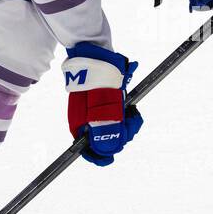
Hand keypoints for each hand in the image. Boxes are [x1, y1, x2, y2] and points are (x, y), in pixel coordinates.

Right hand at [62, 43, 142, 165]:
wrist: (98, 56)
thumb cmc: (99, 82)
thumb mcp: (104, 109)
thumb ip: (107, 130)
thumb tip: (109, 150)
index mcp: (80, 125)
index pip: (87, 149)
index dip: (99, 156)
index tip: (110, 157)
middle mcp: (86, 121)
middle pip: (103, 140)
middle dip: (120, 136)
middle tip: (130, 123)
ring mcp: (95, 111)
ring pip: (113, 128)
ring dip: (126, 125)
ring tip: (133, 114)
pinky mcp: (105, 103)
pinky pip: (116, 117)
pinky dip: (126, 116)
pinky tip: (132, 110)